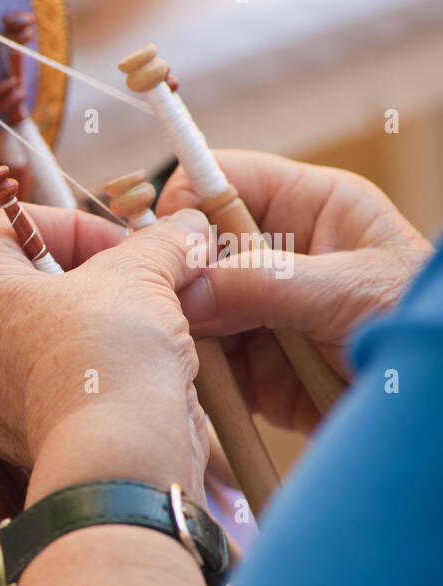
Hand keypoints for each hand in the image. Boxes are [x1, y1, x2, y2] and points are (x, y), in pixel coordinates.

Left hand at [0, 205, 212, 501]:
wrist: (112, 455)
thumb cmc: (108, 352)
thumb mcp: (142, 275)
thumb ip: (161, 243)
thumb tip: (188, 225)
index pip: (9, 229)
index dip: (72, 226)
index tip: (123, 247)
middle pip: (27, 286)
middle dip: (92, 280)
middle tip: (141, 287)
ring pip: (42, 339)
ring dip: (96, 327)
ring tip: (147, 331)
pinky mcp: (12, 435)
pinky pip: (50, 386)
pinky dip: (90, 374)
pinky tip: (134, 376)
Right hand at [159, 150, 432, 432]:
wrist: (429, 403)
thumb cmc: (416, 325)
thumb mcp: (349, 290)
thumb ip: (264, 283)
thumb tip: (187, 290)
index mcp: (308, 209)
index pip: (224, 182)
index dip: (187, 206)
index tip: (169, 246)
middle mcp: (275, 257)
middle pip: (195, 251)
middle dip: (177, 279)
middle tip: (169, 309)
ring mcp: (258, 314)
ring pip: (188, 310)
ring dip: (179, 330)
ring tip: (177, 350)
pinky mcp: (251, 366)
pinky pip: (201, 363)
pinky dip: (190, 372)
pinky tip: (187, 379)